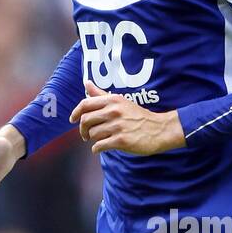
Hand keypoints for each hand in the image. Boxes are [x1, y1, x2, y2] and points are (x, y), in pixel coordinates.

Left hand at [70, 80, 185, 154]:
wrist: (159, 130)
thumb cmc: (139, 117)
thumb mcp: (121, 102)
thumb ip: (101, 94)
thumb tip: (86, 83)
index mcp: (113, 100)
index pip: (85, 104)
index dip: (75, 112)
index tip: (72, 119)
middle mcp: (114, 111)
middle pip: (85, 120)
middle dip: (82, 130)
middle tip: (85, 135)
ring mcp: (117, 126)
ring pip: (93, 134)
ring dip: (93, 139)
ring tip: (101, 140)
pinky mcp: (121, 140)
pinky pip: (99, 146)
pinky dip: (97, 149)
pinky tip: (101, 148)